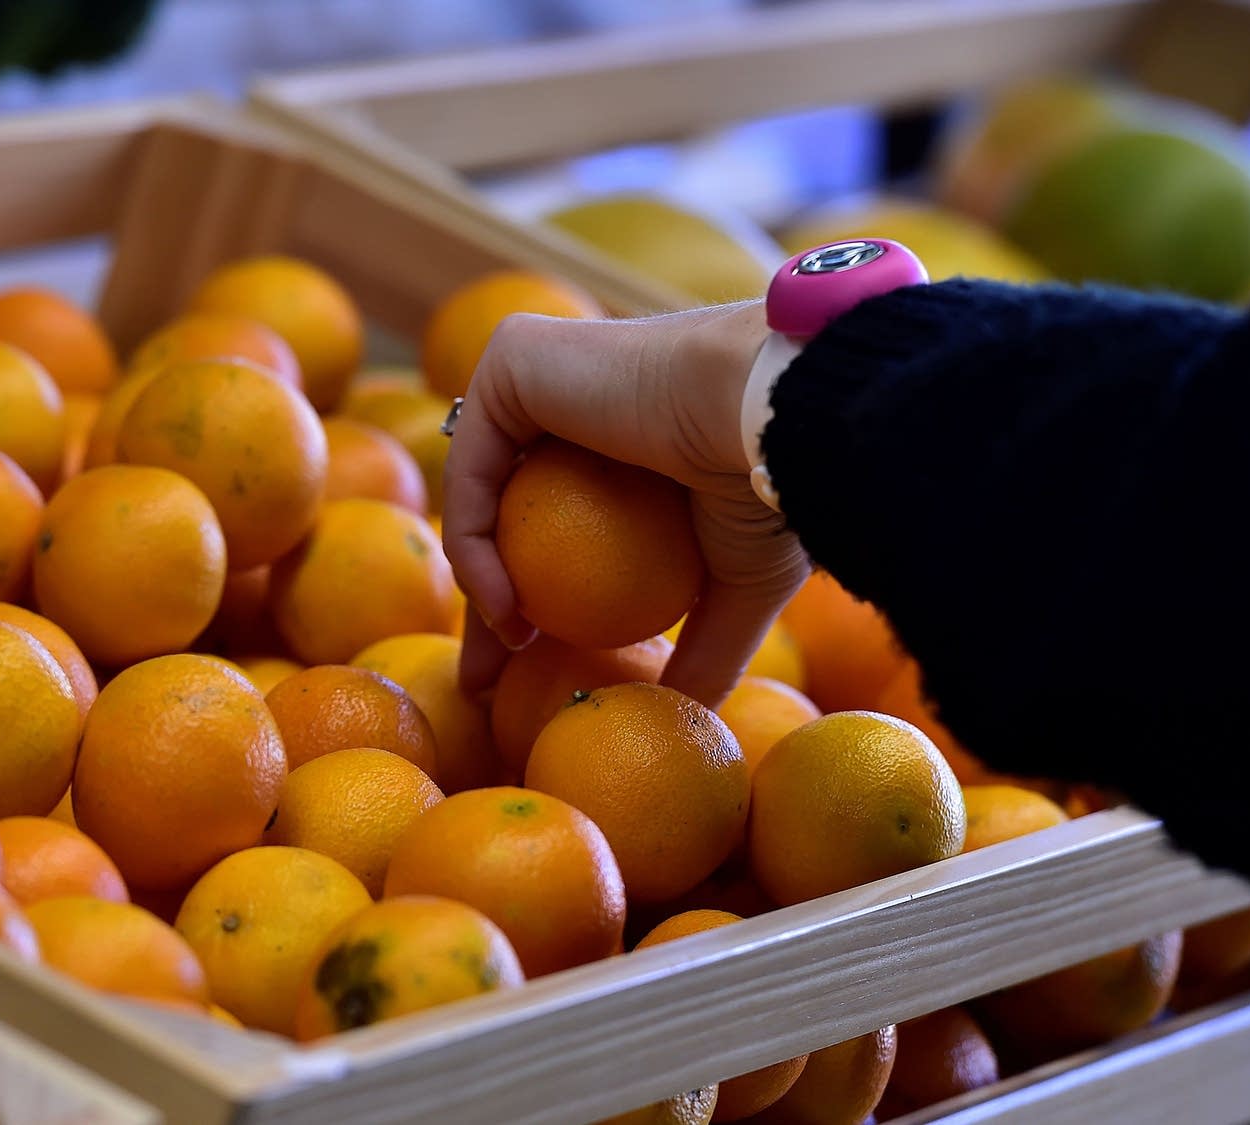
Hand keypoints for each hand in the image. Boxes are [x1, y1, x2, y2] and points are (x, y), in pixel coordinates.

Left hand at [440, 301, 810, 705]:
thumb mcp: (736, 587)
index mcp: (627, 436)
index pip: (553, 527)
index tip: (521, 675)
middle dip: (485, 603)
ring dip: (478, 587)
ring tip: (500, 660)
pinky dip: (474, 548)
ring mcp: (543, 367)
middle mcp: (579, 393)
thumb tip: (679, 719)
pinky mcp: (514, 356)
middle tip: (483, 682)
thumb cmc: (773, 489)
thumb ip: (703, 648)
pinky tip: (506, 613)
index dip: (531, 602)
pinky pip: (473, 470)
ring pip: (483, 495)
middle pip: (506, 513)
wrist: (776, 411)